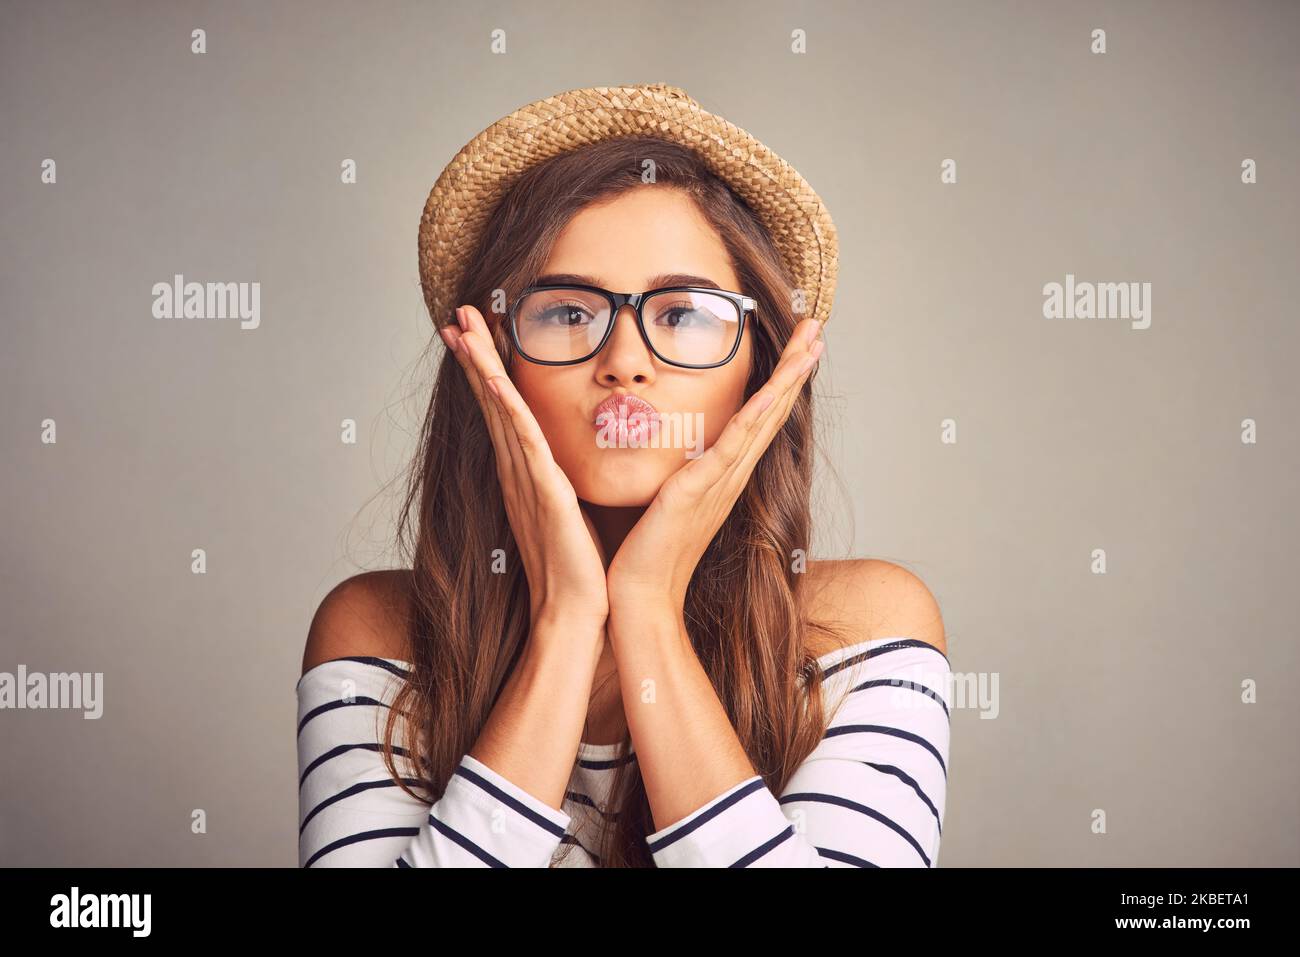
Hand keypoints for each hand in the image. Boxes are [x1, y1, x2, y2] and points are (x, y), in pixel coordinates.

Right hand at [442, 304, 609, 626]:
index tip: (476, 337)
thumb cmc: (582, 570)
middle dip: (474, 356)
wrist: (576, 613)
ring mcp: (526, 480)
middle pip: (491, 402)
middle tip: (456, 316)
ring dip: (480, 366)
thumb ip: (570, 485)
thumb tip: (580, 465)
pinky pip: (520, 439)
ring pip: (498, 410)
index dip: (488, 373)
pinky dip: (504, 405)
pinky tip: (492, 377)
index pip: (504, 413)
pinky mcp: (542, 492)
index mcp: (527, 476)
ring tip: (462, 326)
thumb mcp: (576, 514)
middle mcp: (518, 473)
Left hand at [606, 317, 825, 611]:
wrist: (640, 598)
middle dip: (794, 366)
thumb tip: (670, 447)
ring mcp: (721, 481)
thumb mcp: (662, 497)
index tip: (795, 346)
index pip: (757, 417)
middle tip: (816, 328)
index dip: (778, 380)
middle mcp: (730, 475)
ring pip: (764, 418)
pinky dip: (759, 412)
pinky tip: (776, 386)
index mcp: (722, 475)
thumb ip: (673, 470)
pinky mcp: (701, 488)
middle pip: (772, 410)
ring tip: (810, 341)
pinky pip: (737, 442)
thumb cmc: (644, 554)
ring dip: (788, 377)